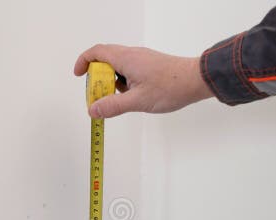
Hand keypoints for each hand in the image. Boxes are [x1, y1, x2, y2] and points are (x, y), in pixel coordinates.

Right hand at [74, 44, 213, 118]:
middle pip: (104, 60)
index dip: (83, 62)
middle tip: (99, 97)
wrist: (196, 80)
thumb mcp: (137, 101)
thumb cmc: (170, 86)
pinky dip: (123, 83)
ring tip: (118, 100)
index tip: (78, 76)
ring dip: (111, 83)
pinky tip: (132, 97)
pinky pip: (128, 70)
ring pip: (117, 67)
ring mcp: (141, 59)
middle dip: (97, 79)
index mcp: (125, 58)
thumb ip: (112, 106)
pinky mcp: (148, 65)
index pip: (96, 52)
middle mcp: (132, 54)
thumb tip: (93, 110)